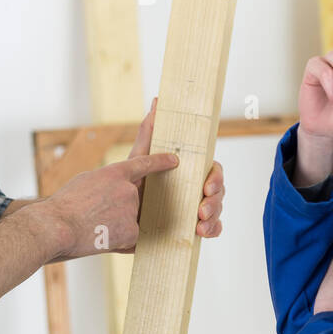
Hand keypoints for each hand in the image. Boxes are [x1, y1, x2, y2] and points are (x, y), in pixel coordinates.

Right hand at [42, 98, 179, 259]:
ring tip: (91, 226)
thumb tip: (118, 194)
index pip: (145, 163)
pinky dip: (117, 240)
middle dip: (117, 207)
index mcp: (115, 172)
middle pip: (133, 199)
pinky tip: (100, 238)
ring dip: (114, 224)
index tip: (174, 160)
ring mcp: (132, 211)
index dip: (161, 161)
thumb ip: (107, 183)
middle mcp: (128, 190)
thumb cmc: (64, 205)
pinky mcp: (132, 232)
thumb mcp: (86, 181)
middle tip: (98, 213)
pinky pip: (131, 237)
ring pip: (130, 219)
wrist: (57, 227)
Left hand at [124, 98, 225, 244]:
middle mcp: (194, 188)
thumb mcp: (139, 157)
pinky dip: (211, 230)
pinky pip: (211, 229)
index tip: (206, 187)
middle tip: (201, 208)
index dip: (215, 177)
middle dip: (215, 200)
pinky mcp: (189, 228)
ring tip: (200, 223)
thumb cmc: (130, 181)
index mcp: (188, 170)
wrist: (114, 218)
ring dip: (214, 215)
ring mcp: (194, 208)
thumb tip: (157, 101)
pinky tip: (200, 232)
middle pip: (218, 190)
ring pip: (217, 209)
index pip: (212, 170)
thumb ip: (149, 131)